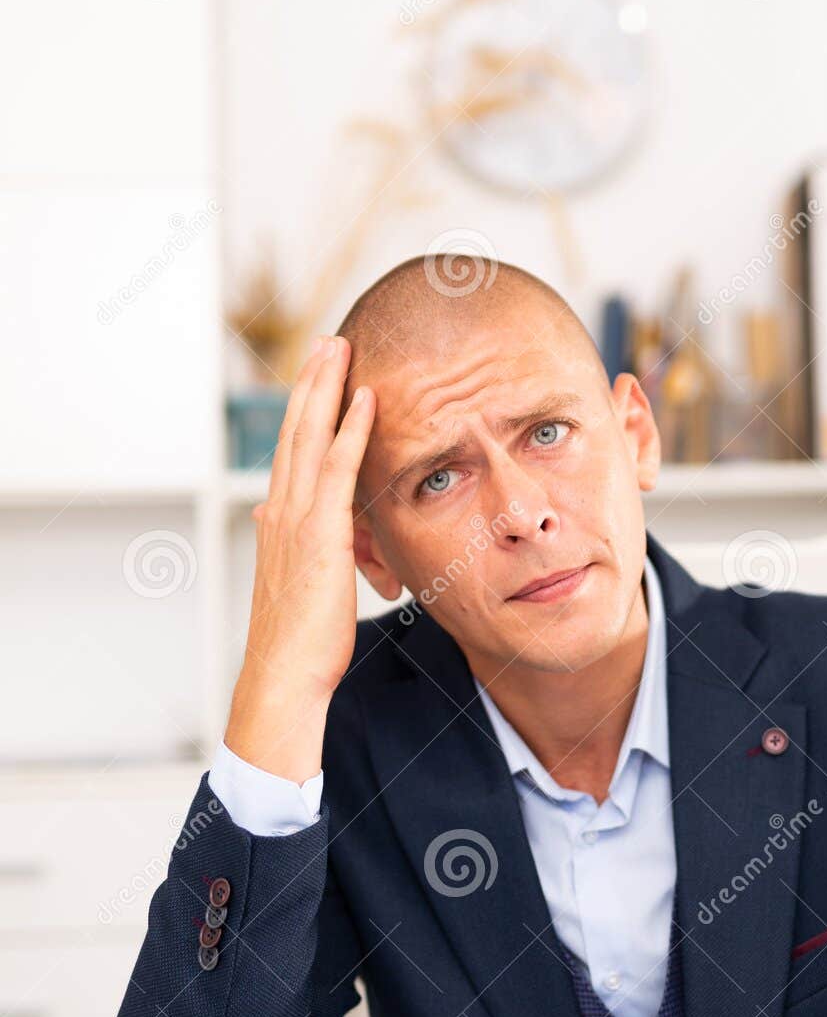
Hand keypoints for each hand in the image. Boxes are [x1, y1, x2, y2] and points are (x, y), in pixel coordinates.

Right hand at [225, 335, 379, 782]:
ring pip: (310, 437)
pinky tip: (365, 399)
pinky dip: (349, 430)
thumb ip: (289, 542)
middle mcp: (281, 510)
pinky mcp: (318, 534)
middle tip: (329, 340)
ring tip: (341, 347)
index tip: (318, 374)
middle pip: (295, 431)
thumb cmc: (300, 642)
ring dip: (326, 388)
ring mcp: (296, 519)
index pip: (292, 452)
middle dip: (311, 382)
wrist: (286, 675)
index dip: (304, 410)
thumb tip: (270, 514)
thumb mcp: (295, 581)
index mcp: (278, 521)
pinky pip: (337, 468)